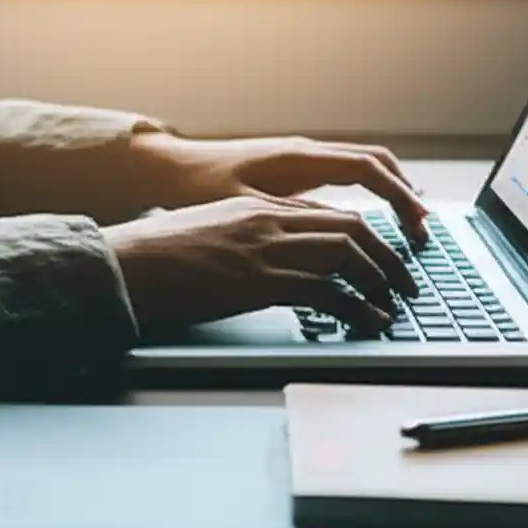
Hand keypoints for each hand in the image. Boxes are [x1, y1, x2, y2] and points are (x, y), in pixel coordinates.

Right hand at [102, 195, 418, 330]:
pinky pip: (327, 291)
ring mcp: (265, 249)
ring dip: (381, 279)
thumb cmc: (153, 257)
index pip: (326, 213)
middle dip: (387, 253)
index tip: (381, 256)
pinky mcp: (260, 282)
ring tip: (396, 302)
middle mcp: (267, 220)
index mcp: (254, 207)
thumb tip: (265, 261)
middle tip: (405, 278)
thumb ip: (242, 238)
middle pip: (349, 227)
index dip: (363, 236)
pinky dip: (359, 307)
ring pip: (348, 253)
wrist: (122, 265)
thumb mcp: (204, 233)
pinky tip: (370, 320)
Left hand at [130, 133, 428, 239]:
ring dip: (391, 191)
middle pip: (375, 162)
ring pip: (363, 165)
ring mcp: (301, 158)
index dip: (398, 196)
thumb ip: (289, 214)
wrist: (166, 169)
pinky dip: (371, 192)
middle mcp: (305, 152)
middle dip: (405, 194)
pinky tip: (372, 220)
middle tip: (422, 231)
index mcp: (297, 158)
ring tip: (409, 226)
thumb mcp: (242, 206)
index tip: (417, 224)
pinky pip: (345, 174)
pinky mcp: (294, 170)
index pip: (366, 169)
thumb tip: (337, 231)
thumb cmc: (196, 188)